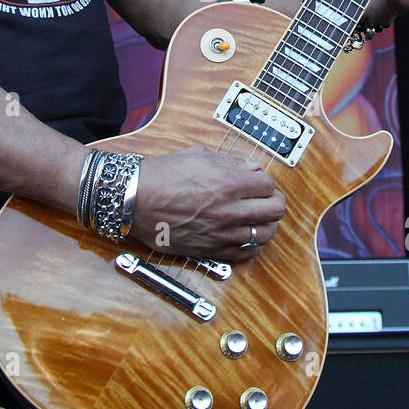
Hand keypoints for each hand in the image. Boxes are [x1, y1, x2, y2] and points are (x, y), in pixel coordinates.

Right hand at [131, 144, 285, 262]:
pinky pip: (246, 253)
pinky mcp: (211, 249)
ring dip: (265, 224)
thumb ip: (230, 162)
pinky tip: (245, 236)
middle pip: (275, 211)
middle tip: (265, 199)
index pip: (269, 186)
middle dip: (273, 202)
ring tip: (256, 218)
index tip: (259, 183)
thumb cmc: (161, 175)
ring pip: (265, 234)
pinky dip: (251, 245)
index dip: (265, 182)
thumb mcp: (198, 155)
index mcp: (229, 183)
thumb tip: (252, 169)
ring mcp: (222, 233)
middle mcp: (230, 210)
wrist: (134, 199)